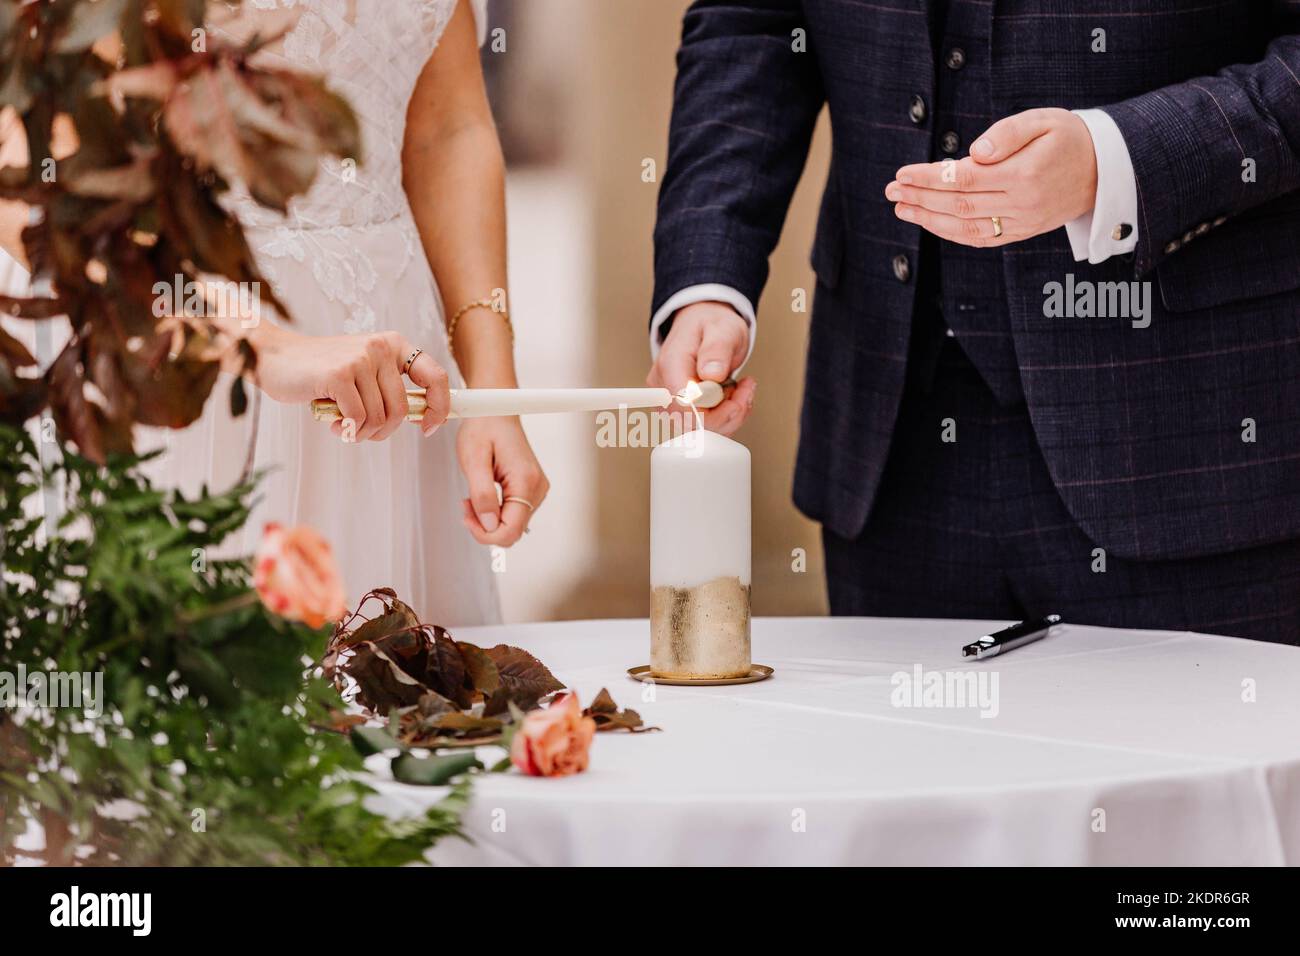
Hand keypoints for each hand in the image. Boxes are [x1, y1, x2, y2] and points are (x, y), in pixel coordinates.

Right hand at [255, 327, 448, 441]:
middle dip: (384, 431)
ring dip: (363, 432)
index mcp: (394, 344)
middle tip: (363, 432)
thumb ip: (390, 389)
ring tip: (344, 425)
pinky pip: (358, 418)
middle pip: (402, 409)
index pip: (435, 376)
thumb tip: (422, 417)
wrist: (277, 358)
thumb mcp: (365, 372)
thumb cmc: (323, 372)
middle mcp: (381, 347)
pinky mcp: (339, 374)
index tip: (428, 427)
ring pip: (380, 417)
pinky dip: (348, 430)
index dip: (439, 407)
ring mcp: (360, 359)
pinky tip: (335, 424)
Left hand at [457, 416, 548, 546]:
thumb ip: (482, 494)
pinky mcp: (531, 489)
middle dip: (485, 526)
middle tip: (466, 504)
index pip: (511, 531)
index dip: (485, 533)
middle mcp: (537, 488)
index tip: (467, 515)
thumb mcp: (474, 460)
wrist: (495, 411)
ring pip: (512, 525)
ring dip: (488, 519)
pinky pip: (513, 515)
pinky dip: (494, 512)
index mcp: (526, 481)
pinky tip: (483, 496)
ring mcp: (536, 489)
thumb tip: (490, 525)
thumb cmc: (484, 428)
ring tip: (473, 496)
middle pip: (512, 532)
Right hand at [646, 301, 756, 435]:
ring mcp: (668, 401)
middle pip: (692, 424)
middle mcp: (662, 387)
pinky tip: (733, 399)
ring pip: (699, 431)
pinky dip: (724, 418)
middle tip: (746, 389)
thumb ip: (717, 349)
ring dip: (729, 416)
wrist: (702, 325)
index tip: (739, 393)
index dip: (716, 411)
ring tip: (741, 390)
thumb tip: (711, 373)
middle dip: (728, 414)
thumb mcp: (723, 329)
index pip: (686, 406)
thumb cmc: (711, 326)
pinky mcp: (678, 410)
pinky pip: (702, 427)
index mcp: (670, 365)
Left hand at [885, 108, 1097, 246]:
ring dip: (929, 220)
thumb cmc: (1069, 137)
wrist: (1106, 168)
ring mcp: (1023, 222)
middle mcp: (1023, 203)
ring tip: (902, 208)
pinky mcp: (1023, 232)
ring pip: (967, 228)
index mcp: (1025, 173)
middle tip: (891, 191)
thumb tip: (973, 152)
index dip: (929, 178)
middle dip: (920, 199)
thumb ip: (1007, 133)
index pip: (964, 179)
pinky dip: (952, 234)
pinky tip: (931, 221)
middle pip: (960, 205)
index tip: (902, 174)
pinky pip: (982, 239)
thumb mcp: (1042, 120)